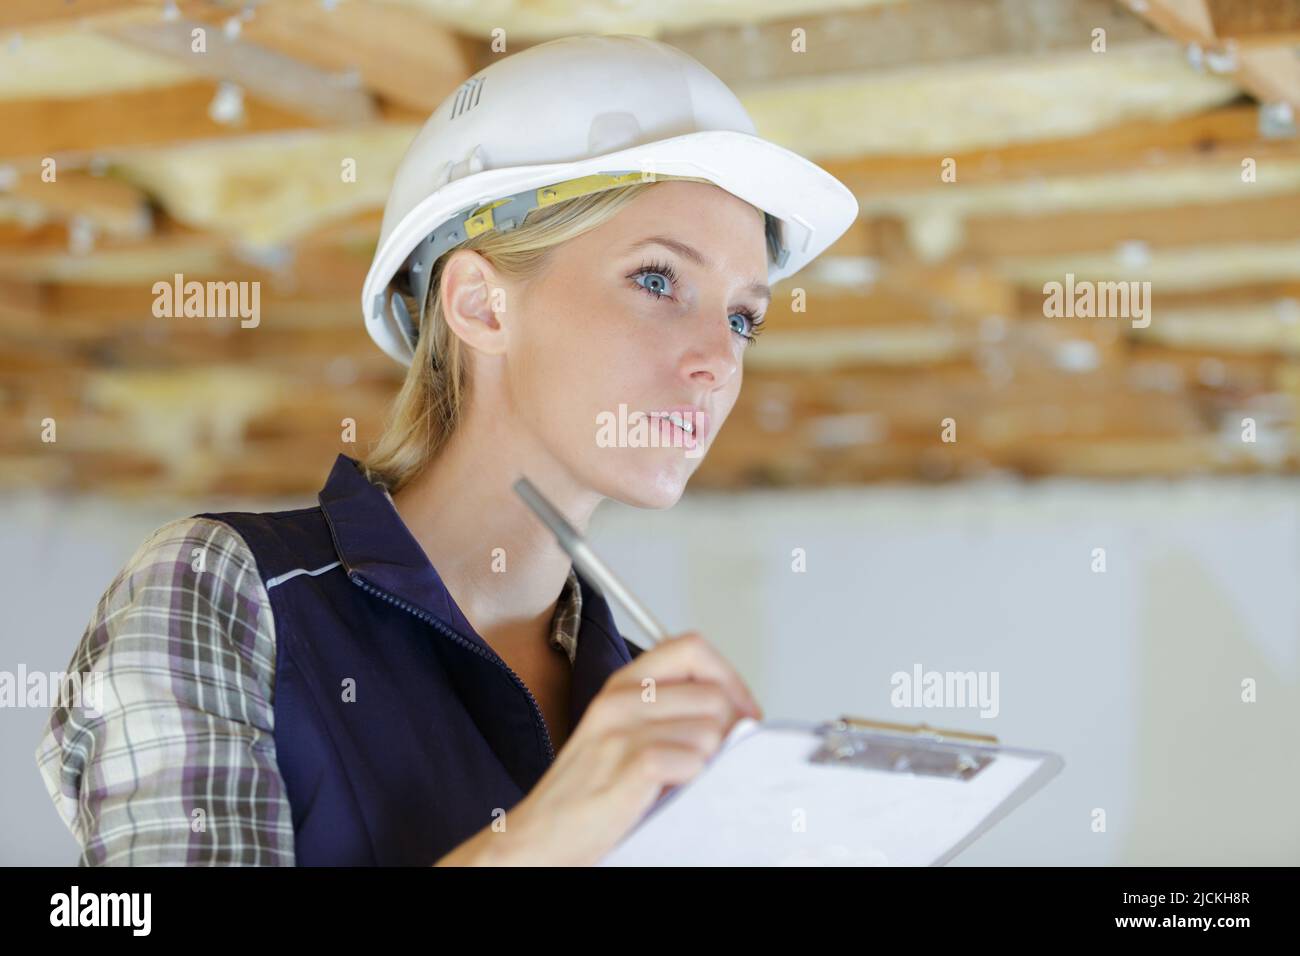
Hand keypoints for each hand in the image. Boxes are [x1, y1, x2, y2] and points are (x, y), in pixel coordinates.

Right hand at [500, 630, 761, 864]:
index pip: (693, 648)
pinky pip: (694, 761)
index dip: (730, 678)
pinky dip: (692, 782)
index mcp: (623, 684)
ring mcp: (622, 729)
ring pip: (711, 730)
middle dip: (729, 731)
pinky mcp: (630, 764)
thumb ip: (670, 711)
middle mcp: (620, 698)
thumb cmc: (590, 792)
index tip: (740, 712)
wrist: (541, 837)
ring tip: (679, 780)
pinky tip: (668, 792)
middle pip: (714, 694)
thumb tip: (738, 715)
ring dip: (708, 763)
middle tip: (714, 759)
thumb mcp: (625, 733)